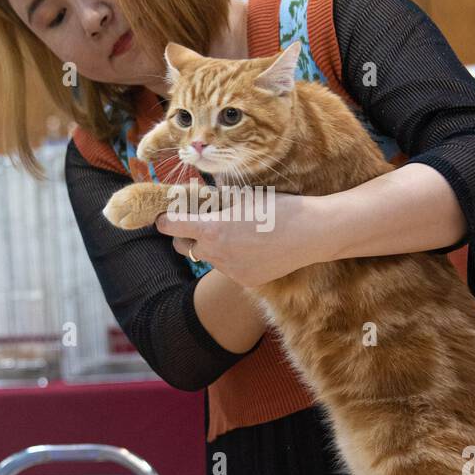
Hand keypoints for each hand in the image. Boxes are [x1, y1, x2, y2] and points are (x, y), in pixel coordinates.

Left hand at [154, 191, 330, 287]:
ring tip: (230, 233)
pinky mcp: (245, 280)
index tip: (165, 216)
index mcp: (211, 228)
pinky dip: (230, 258)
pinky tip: (249, 248)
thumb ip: (216, 198)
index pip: (171, 226)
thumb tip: (199, 193)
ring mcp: (230, 270)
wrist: (310, 233)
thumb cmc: (278, 207)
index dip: (165, 220)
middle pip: (182, 247)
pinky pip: (228, 269)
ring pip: (207, 258)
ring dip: (209, 246)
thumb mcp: (242, 196)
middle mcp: (216, 253)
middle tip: (194, 224)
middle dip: (183, 235)